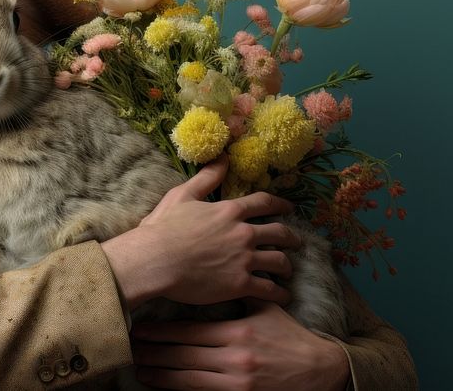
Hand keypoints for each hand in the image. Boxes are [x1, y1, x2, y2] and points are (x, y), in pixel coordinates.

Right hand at [101, 154, 302, 309]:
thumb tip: (223, 157)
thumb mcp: (183, 195)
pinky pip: (270, 290)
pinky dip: (279, 293)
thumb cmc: (164, 227)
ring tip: (288, 271)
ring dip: (287, 267)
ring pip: (279, 262)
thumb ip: (207, 178)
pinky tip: (282, 296)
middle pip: (279, 234)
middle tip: (296, 242)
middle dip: (291, 238)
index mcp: (230, 211)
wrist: (156, 260)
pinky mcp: (241, 284)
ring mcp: (245, 260)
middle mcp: (244, 234)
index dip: (280, 205)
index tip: (288, 208)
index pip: (264, 204)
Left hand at [130, 298, 350, 390]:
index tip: (140, 329)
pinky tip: (163, 387)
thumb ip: (243, 289)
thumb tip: (221, 266)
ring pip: (188, 379)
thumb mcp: (267, 310)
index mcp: (237, 332)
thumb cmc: (290, 337)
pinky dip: (180, 390)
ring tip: (139, 370)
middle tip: (131, 349)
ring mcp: (237, 381)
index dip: (162, 331)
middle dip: (154, 353)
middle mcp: (234, 358)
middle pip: (183, 355)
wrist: (320, 371)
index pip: (190, 331)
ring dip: (161, 375)